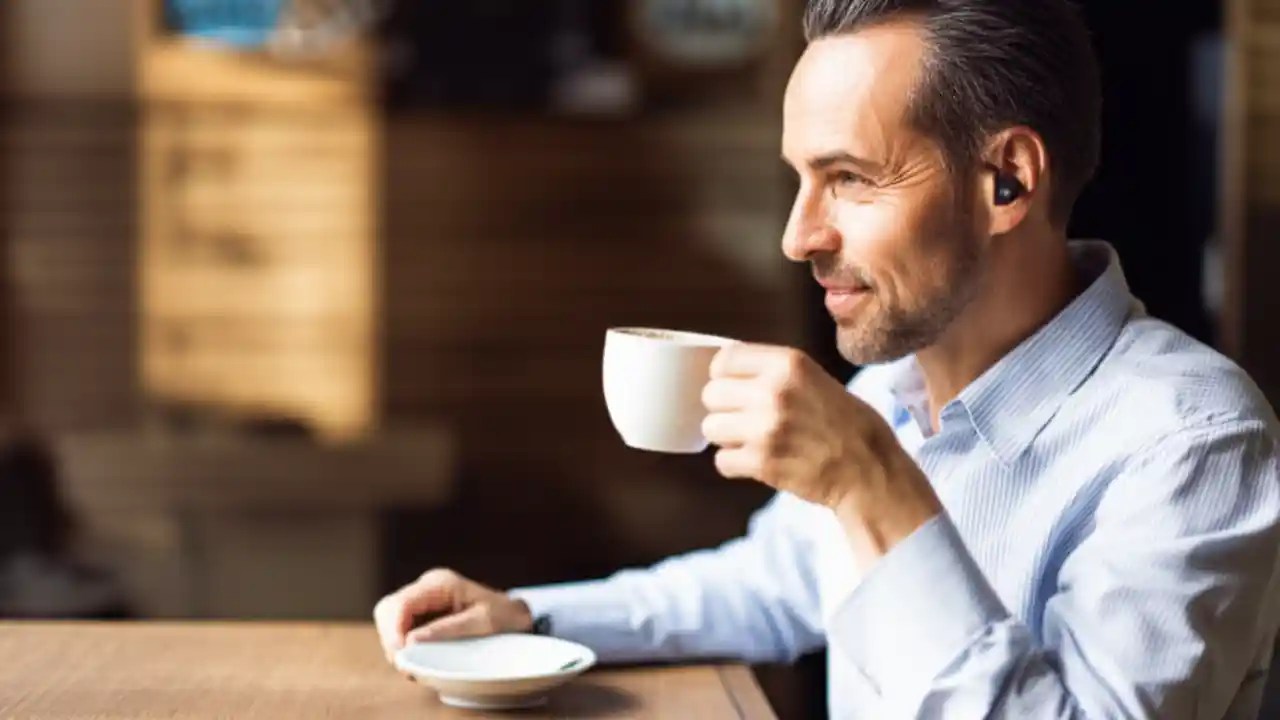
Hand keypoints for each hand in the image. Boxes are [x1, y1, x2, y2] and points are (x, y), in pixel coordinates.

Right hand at [373, 568, 532, 664]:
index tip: (401, 654)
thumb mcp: (483, 622)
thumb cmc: (504, 616)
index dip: (394, 630)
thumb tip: (411, 642)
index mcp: (440, 583)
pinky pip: (399, 629)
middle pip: (388, 610)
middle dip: (390, 639)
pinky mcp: (421, 615)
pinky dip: (401, 646)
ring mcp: (421, 600)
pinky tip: (414, 659)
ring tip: (410, 665)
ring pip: (389, 620)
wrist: (515, 616)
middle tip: (404, 665)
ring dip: (394, 644)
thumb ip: (448, 629)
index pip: (401, 603)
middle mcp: (426, 588)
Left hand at [701, 344, 940, 558]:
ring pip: (711, 428)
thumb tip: (727, 372)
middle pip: (711, 394)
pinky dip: (735, 465)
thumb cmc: (848, 424)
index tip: (735, 388)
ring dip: (727, 438)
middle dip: (724, 409)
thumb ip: (775, 372)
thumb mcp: (816, 378)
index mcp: (788, 363)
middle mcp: (773, 391)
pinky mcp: (762, 462)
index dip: (724, 376)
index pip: (723, 360)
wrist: (870, 470)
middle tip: (745, 420)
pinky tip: (758, 463)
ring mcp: (765, 428)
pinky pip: (722, 461)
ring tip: (753, 442)